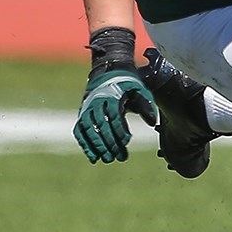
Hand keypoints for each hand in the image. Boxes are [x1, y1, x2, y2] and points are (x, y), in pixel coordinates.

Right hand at [75, 27, 156, 162]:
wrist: (109, 72)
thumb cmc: (128, 84)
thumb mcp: (139, 90)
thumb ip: (146, 105)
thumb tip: (152, 122)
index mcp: (111, 96)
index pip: (114, 116)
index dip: (120, 130)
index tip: (127, 142)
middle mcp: (96, 103)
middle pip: (101, 126)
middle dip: (110, 143)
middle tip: (119, 157)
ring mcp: (87, 109)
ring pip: (88, 130)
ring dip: (97, 146)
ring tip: (107, 159)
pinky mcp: (82, 115)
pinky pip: (80, 131)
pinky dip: (85, 145)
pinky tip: (93, 157)